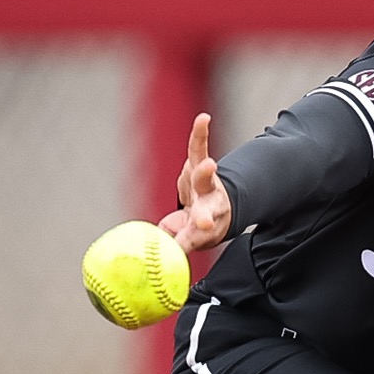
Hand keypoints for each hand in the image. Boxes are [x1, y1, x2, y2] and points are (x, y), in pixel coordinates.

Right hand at [157, 113, 231, 252]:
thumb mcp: (188, 239)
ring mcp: (204, 185)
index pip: (193, 239)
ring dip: (203, 172)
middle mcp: (207, 207)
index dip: (187, 244)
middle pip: (205, 211)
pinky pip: (197, 147)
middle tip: (203, 224)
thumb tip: (156, 250)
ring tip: (209, 164)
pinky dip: (199, 133)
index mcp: (201, 228)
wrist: (217, 207)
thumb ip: (173, 243)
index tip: (181, 254)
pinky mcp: (199, 163)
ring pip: (203, 178)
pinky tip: (204, 118)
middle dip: (203, 218)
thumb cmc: (196, 225)